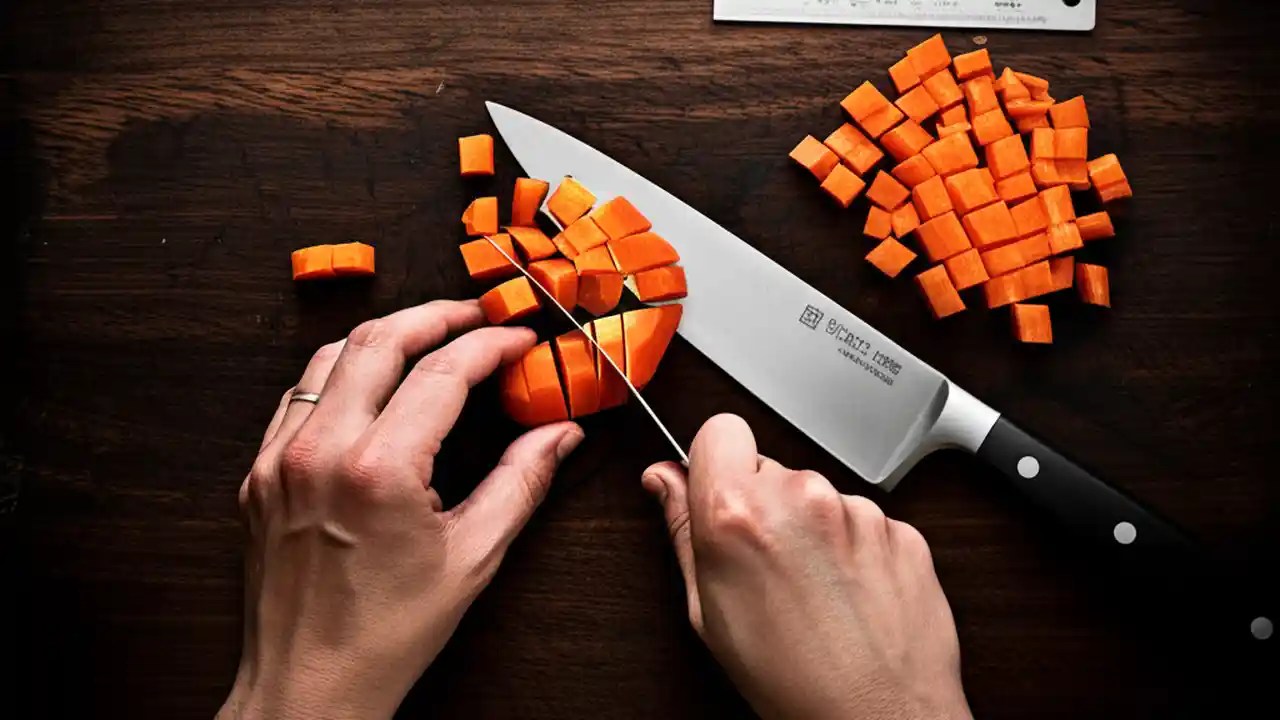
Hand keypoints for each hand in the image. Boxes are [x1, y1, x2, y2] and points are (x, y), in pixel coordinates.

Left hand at [218, 300, 582, 719]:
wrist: (309, 686)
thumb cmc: (389, 634)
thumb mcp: (474, 557)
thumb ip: (522, 481)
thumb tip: (560, 433)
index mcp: (379, 470)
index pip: (443, 372)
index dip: (490, 344)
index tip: (519, 339)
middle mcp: (321, 450)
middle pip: (381, 339)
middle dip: (437, 314)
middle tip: (478, 313)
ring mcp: (280, 459)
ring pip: (332, 356)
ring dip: (385, 335)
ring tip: (429, 336)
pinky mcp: (259, 473)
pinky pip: (298, 395)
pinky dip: (341, 372)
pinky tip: (372, 383)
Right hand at [643, 414, 969, 719]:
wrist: (877, 718)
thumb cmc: (790, 681)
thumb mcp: (707, 612)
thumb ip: (683, 531)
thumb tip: (665, 481)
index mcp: (737, 513)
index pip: (718, 429)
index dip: (715, 461)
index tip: (718, 492)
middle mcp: (799, 497)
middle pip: (769, 467)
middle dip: (763, 505)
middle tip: (767, 568)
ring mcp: (856, 510)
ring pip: (817, 496)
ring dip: (811, 530)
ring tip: (813, 593)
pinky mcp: (900, 528)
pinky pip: (862, 520)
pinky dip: (854, 549)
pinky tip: (848, 596)